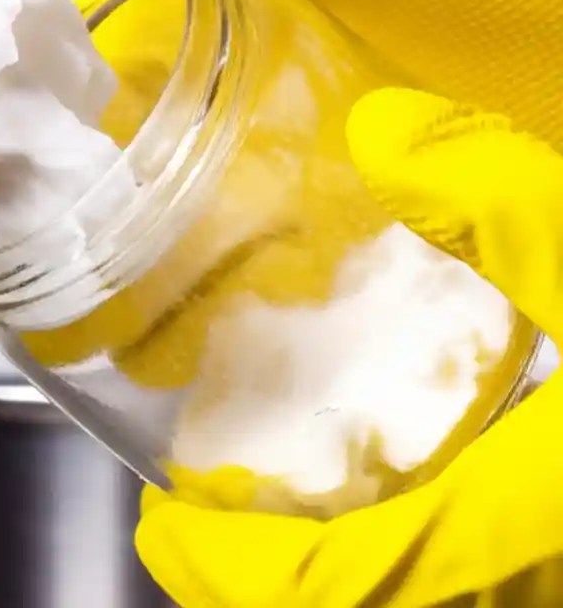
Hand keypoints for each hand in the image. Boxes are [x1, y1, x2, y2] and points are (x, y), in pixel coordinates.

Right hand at [0, 0, 562, 350]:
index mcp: (225, 2)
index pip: (76, 67)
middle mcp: (248, 88)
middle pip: (105, 169)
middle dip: (26, 234)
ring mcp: (301, 162)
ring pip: (171, 234)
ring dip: (102, 291)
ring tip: (38, 342)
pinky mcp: (362, 225)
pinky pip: (264, 280)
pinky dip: (212, 320)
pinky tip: (165, 360)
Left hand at [136, 88, 562, 606]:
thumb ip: (504, 189)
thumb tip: (384, 132)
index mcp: (530, 519)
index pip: (337, 586)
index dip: (230, 569)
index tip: (169, 520)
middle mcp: (532, 580)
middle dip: (252, 592)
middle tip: (194, 533)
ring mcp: (549, 586)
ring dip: (313, 588)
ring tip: (262, 525)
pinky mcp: (559, 568)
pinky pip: (447, 596)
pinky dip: (385, 574)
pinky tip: (376, 513)